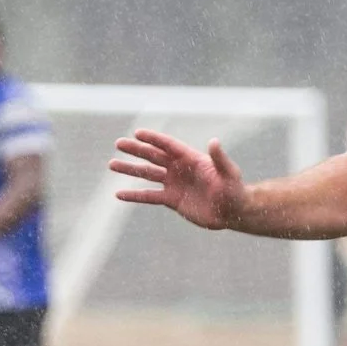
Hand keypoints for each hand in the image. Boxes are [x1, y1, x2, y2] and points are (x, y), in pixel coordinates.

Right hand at [112, 129, 246, 229]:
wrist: (232, 212)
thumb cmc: (234, 189)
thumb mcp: (229, 172)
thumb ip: (219, 158)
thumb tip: (214, 141)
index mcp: (191, 158)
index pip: (168, 146)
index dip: (153, 139)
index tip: (137, 133)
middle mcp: (179, 168)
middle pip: (153, 156)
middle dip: (136, 150)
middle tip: (118, 144)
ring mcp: (173, 183)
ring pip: (147, 174)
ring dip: (130, 169)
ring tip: (112, 164)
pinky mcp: (171, 200)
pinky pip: (149, 196)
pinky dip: (134, 196)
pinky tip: (119, 195)